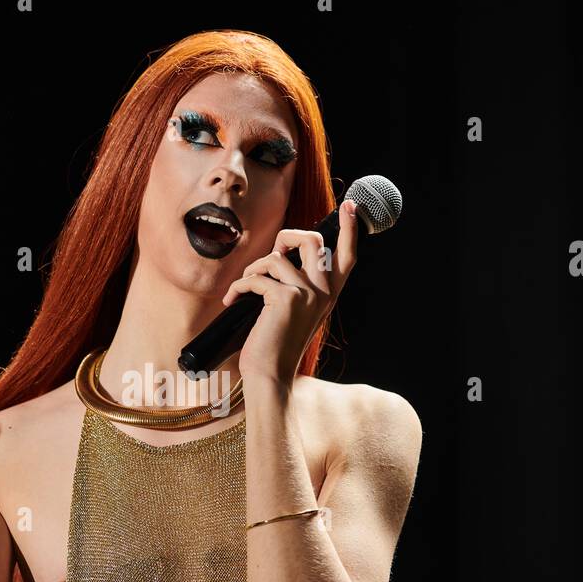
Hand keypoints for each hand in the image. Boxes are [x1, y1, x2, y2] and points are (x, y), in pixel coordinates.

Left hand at [222, 198, 359, 382]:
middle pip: (311, 240)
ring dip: (253, 270)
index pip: (346, 256)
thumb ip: (298, 285)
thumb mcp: (295, 312)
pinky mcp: (285, 299)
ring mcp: (307, 294)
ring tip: (245, 289)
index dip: (348, 229)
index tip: (350, 205)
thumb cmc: (276, 346)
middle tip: (271, 255)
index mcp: (329, 295)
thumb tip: (282, 256)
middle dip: (285, 238)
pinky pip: (256, 277)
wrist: (270, 376)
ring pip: (275, 258)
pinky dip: (238, 287)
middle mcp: (323, 293)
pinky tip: (232, 300)